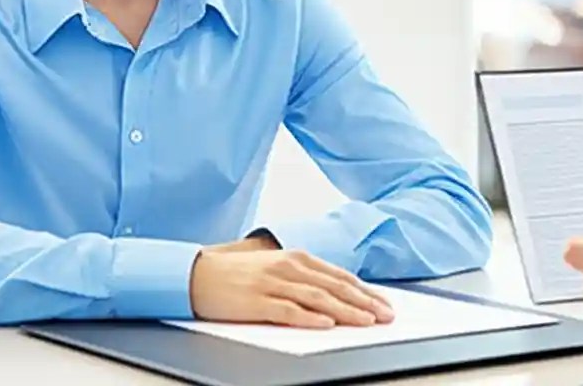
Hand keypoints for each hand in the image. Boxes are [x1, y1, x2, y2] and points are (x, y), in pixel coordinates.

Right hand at [190, 244, 394, 328]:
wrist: (196, 274)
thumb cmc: (237, 273)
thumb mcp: (276, 267)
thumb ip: (304, 276)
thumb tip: (336, 294)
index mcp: (297, 257)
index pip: (340, 276)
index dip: (366, 291)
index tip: (385, 304)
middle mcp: (289, 267)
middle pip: (335, 286)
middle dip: (365, 302)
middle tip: (386, 316)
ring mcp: (273, 283)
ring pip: (318, 298)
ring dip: (346, 310)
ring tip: (366, 321)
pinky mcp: (257, 301)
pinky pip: (289, 310)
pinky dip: (310, 317)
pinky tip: (326, 324)